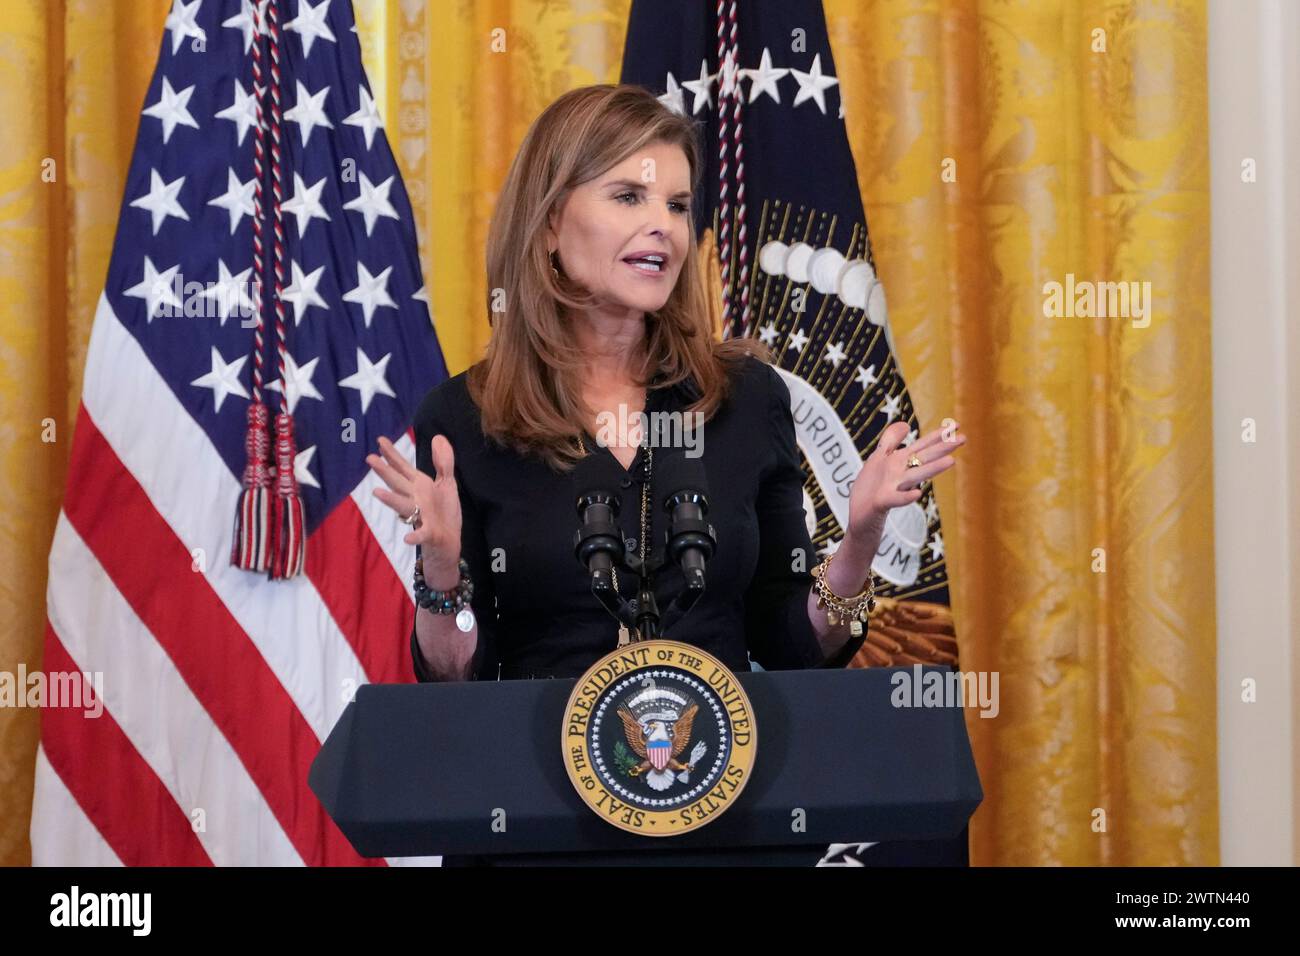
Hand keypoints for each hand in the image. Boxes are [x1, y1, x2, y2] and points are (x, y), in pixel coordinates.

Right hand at [365, 435, 462, 572]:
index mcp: (419, 486)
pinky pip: (421, 535)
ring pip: (404, 506)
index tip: (380, 440)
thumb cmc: (444, 513)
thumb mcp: (447, 483)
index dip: (392, 454)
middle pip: (398, 483)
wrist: (448, 543)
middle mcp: (416, 499)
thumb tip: (437, 437)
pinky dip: (415, 536)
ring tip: (376, 492)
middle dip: (385, 471)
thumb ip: (443, 462)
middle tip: (369, 458)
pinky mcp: (429, 534)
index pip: (403, 468)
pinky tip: (408, 539)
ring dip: (391, 500)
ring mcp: (420, 516)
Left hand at [845, 420, 966, 540]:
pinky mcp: (882, 501)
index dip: (938, 435)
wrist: (859, 518)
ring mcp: (893, 487)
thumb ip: (891, 441)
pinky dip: (905, 497)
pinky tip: (917, 494)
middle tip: (964, 439)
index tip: (957, 425)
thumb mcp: (878, 459)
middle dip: (943, 448)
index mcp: (900, 462)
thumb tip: (906, 424)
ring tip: (952, 461)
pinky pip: (895, 499)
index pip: (923, 446)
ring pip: (915, 476)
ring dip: (932, 469)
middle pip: (924, 458)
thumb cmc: (870, 490)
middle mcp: (901, 473)